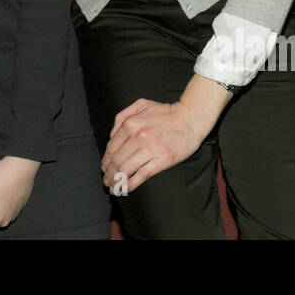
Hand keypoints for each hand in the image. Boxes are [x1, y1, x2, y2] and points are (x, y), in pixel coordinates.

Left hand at [101, 76, 229, 192]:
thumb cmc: (166, 112)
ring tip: (114, 188)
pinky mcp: (163, 159)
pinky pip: (142, 175)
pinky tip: (126, 189)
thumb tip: (111, 135)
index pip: (111, 147)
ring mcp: (151, 149)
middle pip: (117, 160)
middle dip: (108, 173)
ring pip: (126, 169)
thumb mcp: (140, 105)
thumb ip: (122, 117)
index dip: (105, 161)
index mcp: (131, 124)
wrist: (190, 118)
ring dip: (116, 181)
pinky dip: (131, 184)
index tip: (104, 169)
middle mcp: (138, 136)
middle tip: (106, 181)